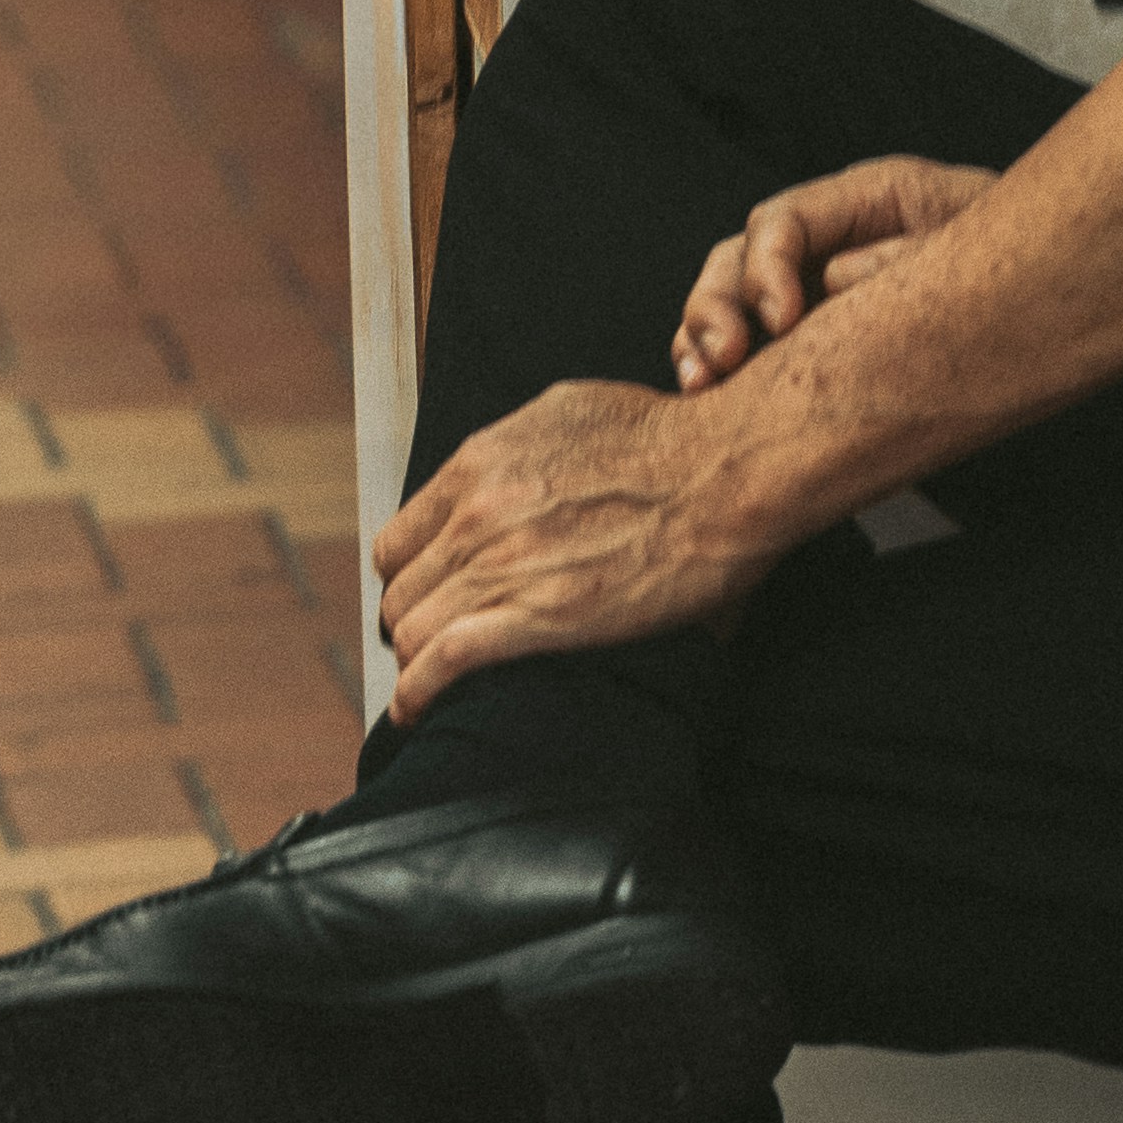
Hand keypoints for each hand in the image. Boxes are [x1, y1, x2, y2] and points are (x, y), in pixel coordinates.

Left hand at [373, 376, 775, 719]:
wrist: (723, 474)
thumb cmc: (669, 440)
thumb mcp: (570, 413)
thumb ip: (519, 450)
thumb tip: (510, 473)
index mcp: (481, 462)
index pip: (399, 538)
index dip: (411, 574)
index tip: (427, 593)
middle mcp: (477, 512)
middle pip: (401, 589)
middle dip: (413, 619)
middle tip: (434, 640)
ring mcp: (501, 565)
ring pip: (412, 627)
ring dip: (415, 660)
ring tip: (426, 681)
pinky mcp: (535, 617)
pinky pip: (442, 661)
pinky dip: (417, 693)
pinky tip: (414, 709)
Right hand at [674, 152, 994, 389]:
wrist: (1051, 290)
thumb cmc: (1020, 256)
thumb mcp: (979, 239)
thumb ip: (910, 256)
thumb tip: (835, 280)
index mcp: (867, 198)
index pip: (785, 218)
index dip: (768, 266)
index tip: (780, 322)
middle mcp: (827, 235)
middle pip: (739, 254)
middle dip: (720, 305)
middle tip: (725, 357)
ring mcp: (812, 282)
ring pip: (727, 295)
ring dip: (702, 336)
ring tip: (701, 381)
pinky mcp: (810, 332)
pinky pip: (743, 339)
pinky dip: (712, 362)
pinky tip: (704, 394)